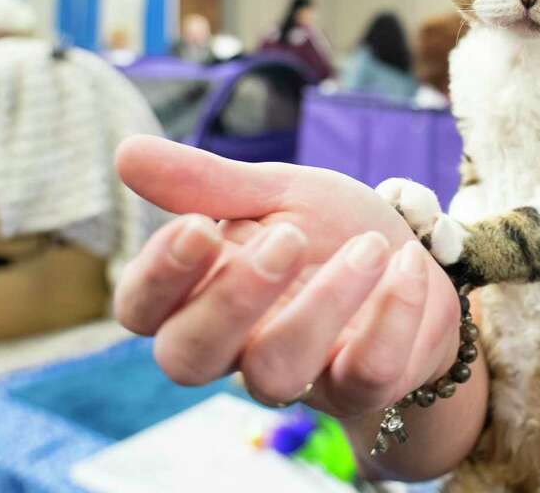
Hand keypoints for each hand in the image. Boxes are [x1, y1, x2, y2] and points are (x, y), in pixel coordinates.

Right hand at [112, 135, 461, 418]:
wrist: (413, 259)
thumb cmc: (328, 229)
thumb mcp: (275, 193)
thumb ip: (208, 184)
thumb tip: (125, 152)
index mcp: (199, 294)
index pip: (140, 309)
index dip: (158, 277)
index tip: (199, 227)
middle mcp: (235, 345)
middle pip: (188, 358)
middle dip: (232, 299)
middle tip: (288, 237)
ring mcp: (296, 375)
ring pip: (275, 373)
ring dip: (324, 305)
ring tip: (369, 246)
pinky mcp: (358, 386)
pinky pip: (363, 376)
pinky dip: (391, 317)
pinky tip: (407, 264)